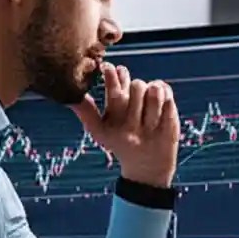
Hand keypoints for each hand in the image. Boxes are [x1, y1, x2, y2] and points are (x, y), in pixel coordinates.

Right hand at [70, 61, 178, 187]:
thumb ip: (87, 112)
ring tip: (150, 92)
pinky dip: (165, 92)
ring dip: (152, 86)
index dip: (111, 76)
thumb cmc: (120, 143)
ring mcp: (151, 130)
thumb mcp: (99, 132)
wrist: (147, 171)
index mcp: (110, 128)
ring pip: (154, 91)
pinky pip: (169, 100)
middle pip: (136, 88)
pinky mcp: (168, 130)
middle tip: (134, 86)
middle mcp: (130, 130)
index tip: (108, 66)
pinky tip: (161, 97)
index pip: (113, 95)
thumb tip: (69, 94)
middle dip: (135, 83)